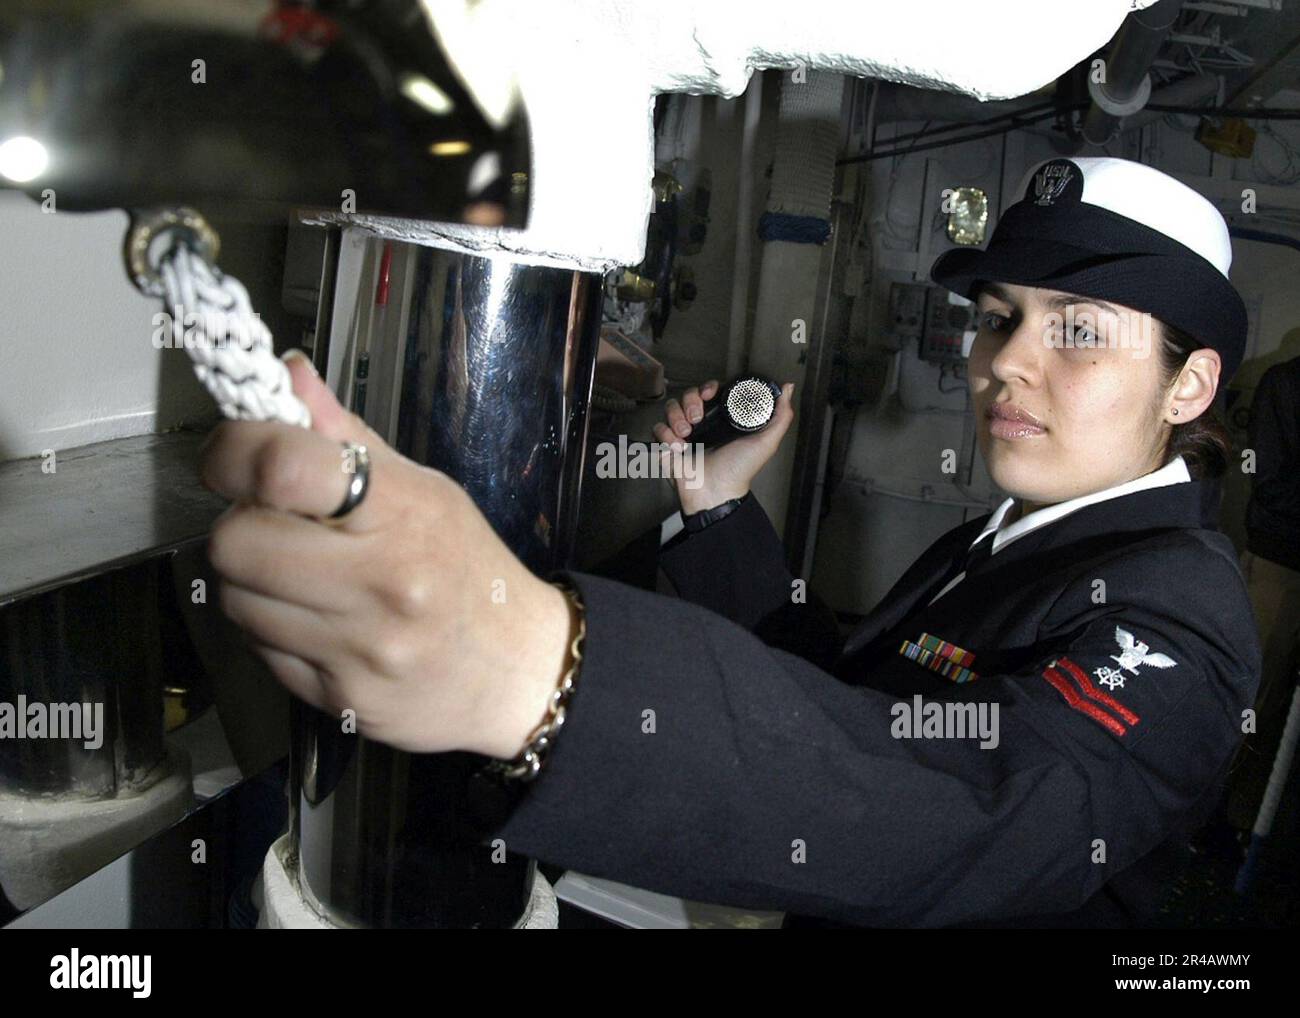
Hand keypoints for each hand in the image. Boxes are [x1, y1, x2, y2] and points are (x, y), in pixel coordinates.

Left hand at [198, 353, 574, 758]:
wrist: (516, 672)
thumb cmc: (468, 571)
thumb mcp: (426, 492)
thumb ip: (347, 439)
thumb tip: (285, 374)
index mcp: (404, 514)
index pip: (284, 470)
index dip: (234, 453)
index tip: (231, 455)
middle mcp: (382, 584)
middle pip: (235, 542)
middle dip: (240, 525)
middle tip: (275, 526)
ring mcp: (358, 648)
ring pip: (235, 600)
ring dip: (250, 581)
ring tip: (300, 576)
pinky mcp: (336, 699)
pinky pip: (257, 650)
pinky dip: (270, 628)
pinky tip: (316, 620)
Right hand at [653, 379, 795, 514]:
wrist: (716, 492)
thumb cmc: (740, 469)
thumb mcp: (766, 442)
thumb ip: (780, 416)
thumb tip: (788, 387)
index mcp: (722, 419)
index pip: (710, 391)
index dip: (708, 387)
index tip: (710, 393)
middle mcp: (702, 423)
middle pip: (688, 395)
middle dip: (690, 401)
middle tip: (697, 418)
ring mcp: (683, 433)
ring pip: (671, 407)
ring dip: (676, 417)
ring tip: (686, 435)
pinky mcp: (667, 444)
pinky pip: (658, 427)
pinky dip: (666, 434)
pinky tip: (677, 447)